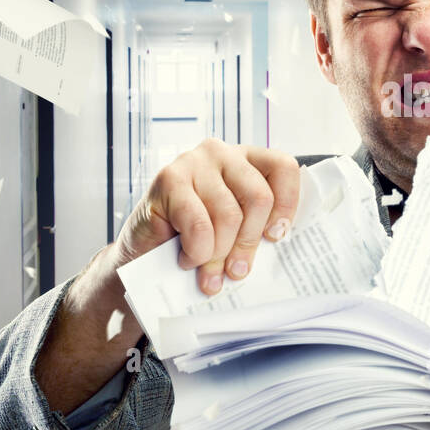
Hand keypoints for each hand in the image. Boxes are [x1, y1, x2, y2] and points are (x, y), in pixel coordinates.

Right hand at [112, 140, 300, 293]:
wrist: (142, 252)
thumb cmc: (196, 239)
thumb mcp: (235, 230)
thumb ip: (255, 229)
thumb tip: (275, 248)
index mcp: (249, 160)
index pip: (284, 168)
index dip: (286, 205)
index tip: (275, 238)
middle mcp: (224, 153)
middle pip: (258, 197)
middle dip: (248, 243)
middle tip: (237, 272)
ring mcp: (195, 162)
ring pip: (229, 215)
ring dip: (219, 255)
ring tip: (209, 275)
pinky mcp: (169, 179)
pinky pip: (199, 225)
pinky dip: (198, 251)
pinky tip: (188, 260)